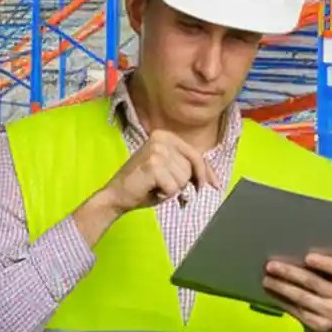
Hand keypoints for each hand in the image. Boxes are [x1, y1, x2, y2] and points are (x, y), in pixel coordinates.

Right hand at [72, 130, 219, 248]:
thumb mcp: (168, 170)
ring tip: (155, 186)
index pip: (196, 154)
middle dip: (185, 183)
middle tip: (165, 187)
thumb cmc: (143, 185)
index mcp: (165, 135)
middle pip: (192, 167)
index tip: (215, 185)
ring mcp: (157, 150)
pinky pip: (174, 188)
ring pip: (183, 179)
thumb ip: (186, 167)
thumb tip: (211, 179)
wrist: (117, 195)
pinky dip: (165, 195)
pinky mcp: (153, 165)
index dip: (206, 172)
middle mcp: (161, 138)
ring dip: (172, 189)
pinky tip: (151, 189)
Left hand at [262, 253, 331, 331]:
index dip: (325, 263)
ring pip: (302, 297)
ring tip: (266, 279)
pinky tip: (271, 293)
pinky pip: (296, 310)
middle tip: (271, 265)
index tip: (307, 257)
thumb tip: (294, 254)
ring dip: (281, 287)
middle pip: (315, 283)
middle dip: (290, 273)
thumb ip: (328, 270)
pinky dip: (281, 300)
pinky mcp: (320, 326)